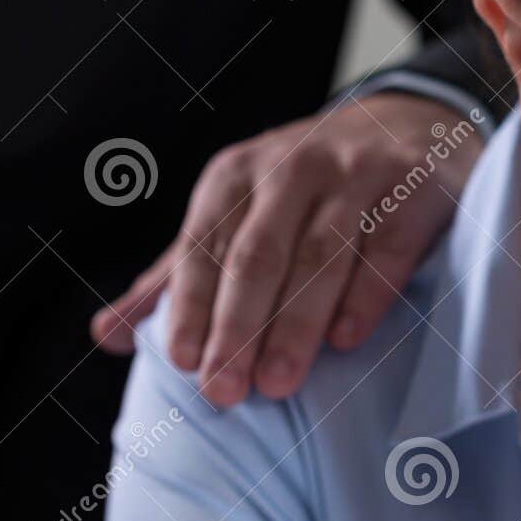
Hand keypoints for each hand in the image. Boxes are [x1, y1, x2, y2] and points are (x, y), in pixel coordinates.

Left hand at [90, 92, 483, 404]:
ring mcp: (356, 173)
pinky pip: (387, 245)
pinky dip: (367, 293)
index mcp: (236, 175)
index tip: (182, 364)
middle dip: (237, 326)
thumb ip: (178, 277)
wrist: (407, 129)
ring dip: (295, 323)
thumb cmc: (306, 192)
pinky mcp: (413, 187)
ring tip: (278, 384)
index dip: (191, 306)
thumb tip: (107, 338)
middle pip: (258, 254)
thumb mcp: (234, 218)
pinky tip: (346, 338)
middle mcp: (292, 166)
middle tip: (224, 391)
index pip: (205, 246)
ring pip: (319, 254)